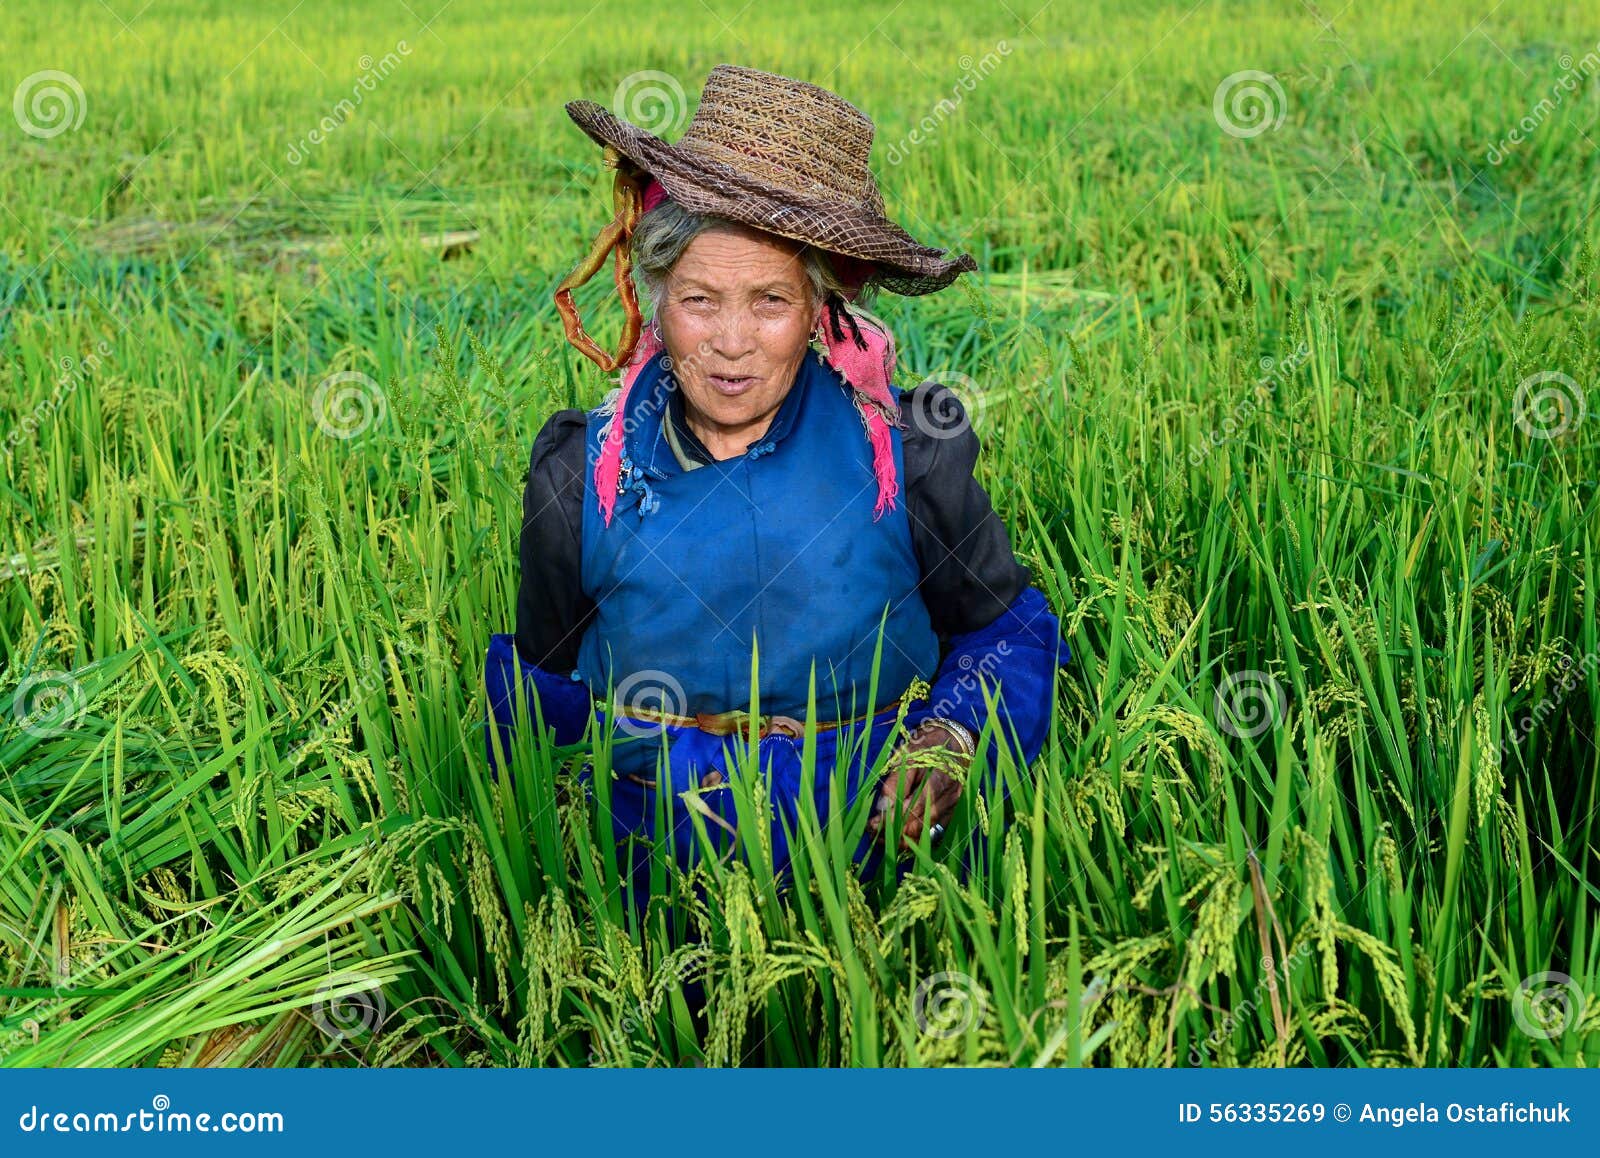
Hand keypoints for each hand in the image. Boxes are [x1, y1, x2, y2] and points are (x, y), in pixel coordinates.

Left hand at [867, 721, 972, 851]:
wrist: (952, 746)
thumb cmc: (925, 751)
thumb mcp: (907, 759)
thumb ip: (895, 783)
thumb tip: (882, 809)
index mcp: (938, 778)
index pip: (914, 806)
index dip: (892, 819)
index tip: (871, 824)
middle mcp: (950, 795)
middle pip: (920, 823)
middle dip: (894, 831)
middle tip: (873, 832)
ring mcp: (954, 807)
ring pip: (927, 832)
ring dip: (902, 838)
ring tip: (882, 836)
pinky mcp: (954, 814)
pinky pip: (933, 833)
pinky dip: (915, 838)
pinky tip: (899, 837)